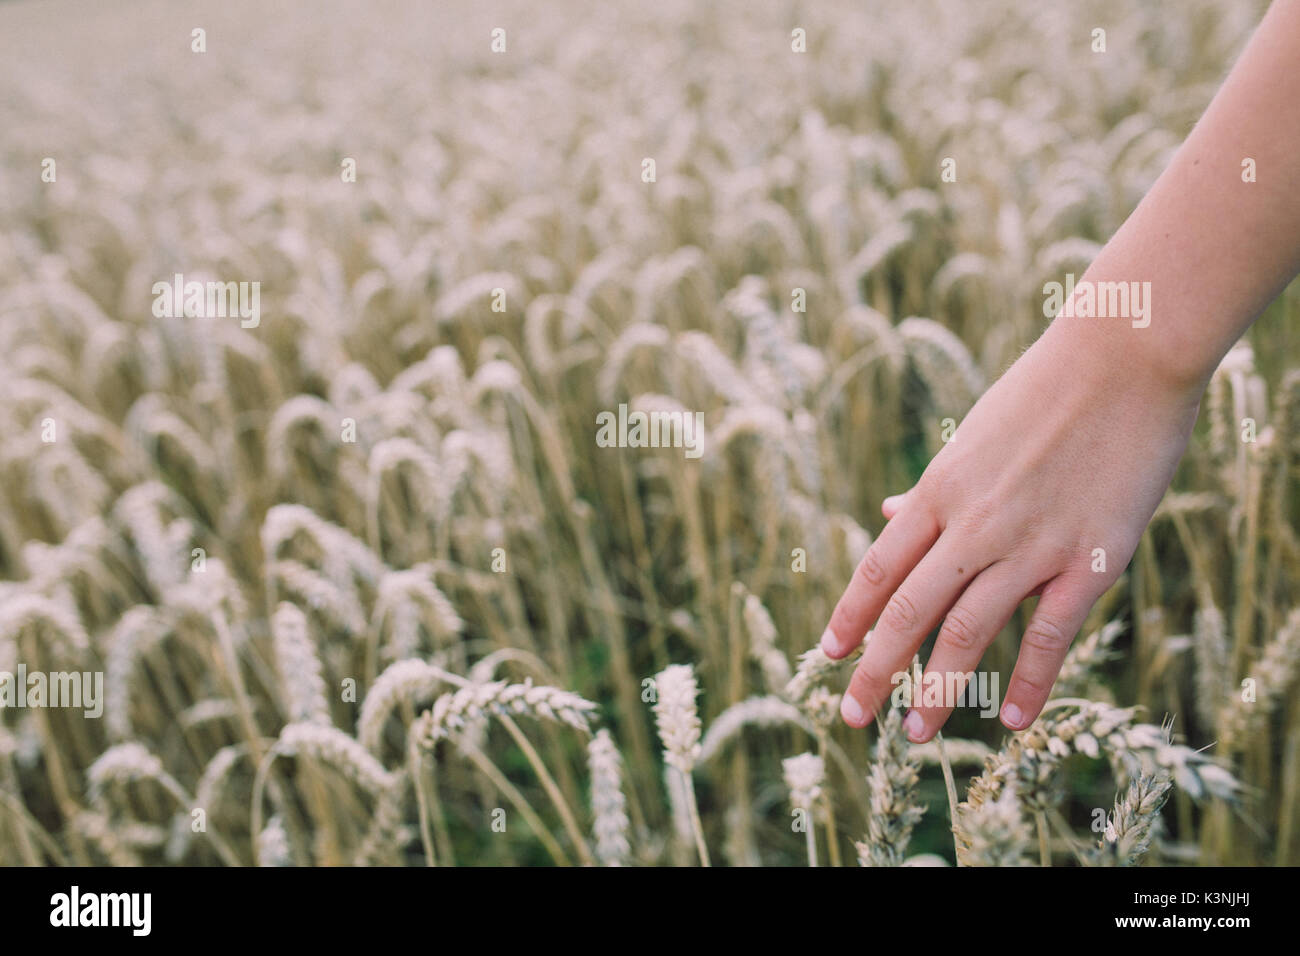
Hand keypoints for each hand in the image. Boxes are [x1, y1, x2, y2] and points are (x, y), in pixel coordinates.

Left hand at [821, 322, 1203, 740]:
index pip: (879, 568)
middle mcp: (972, 523)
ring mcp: (1030, 544)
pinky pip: (1048, 636)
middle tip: (853, 716)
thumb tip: (887, 509)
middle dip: (875, 671)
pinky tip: (1013, 721)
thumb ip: (933, 488)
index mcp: (939, 490)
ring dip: (938, 690)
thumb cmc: (1044, 394)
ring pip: (967, 632)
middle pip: (908, 612)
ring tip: (918, 735)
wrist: (1124, 356)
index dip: (849, 616)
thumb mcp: (972, 438)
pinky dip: (1028, 683)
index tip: (827, 655)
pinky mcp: (1090, 560)